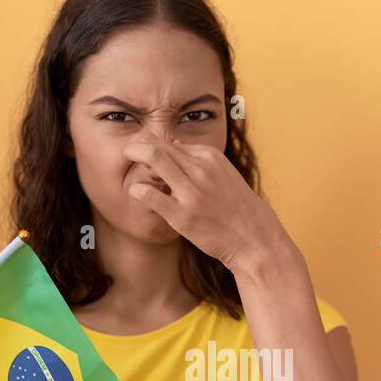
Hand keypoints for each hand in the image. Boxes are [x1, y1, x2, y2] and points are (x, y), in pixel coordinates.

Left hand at [123, 138, 292, 273]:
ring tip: (126, 165)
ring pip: (154, 160)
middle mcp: (201, 170)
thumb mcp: (223, 174)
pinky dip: (138, 189)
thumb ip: (199, 160)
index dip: (151, 146)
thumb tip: (171, 144)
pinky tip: (135, 191)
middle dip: (137, 146)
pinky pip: (150, 194)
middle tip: (126, 153)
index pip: (170, 142)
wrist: (254, 237)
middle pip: (158, 145)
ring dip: (134, 158)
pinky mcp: (183, 216)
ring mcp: (192, 192)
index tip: (142, 154)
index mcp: (210, 157)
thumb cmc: (236, 208)